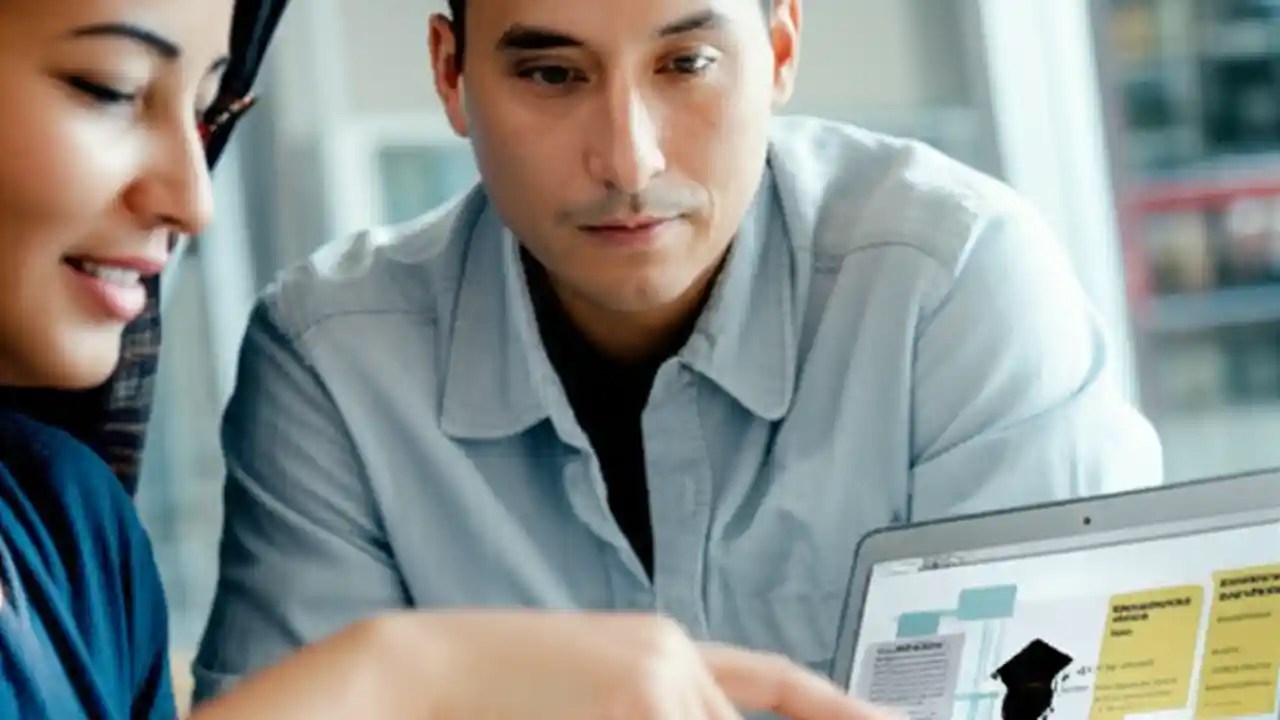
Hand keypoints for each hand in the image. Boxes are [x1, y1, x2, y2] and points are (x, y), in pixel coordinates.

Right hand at [191, 611, 896, 719]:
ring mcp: (663, 679)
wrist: (420, 670)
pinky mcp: (642, 703)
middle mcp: (675, 655)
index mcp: (665, 646)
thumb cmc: (498, 694)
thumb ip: (660, 711)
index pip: (775, 681)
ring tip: (572, 714)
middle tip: (616, 719)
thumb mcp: (595, 695)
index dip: (836, 707)